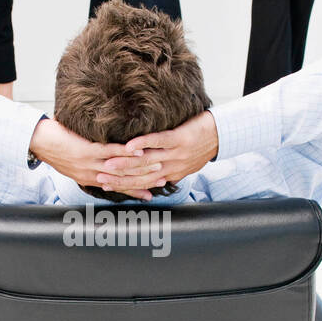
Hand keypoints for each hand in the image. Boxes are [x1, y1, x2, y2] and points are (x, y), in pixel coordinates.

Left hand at [30, 118, 164, 200]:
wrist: (37, 142)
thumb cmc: (56, 148)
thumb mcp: (74, 163)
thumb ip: (90, 164)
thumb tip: (103, 162)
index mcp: (89, 179)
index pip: (118, 187)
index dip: (136, 190)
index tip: (152, 192)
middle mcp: (92, 175)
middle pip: (123, 181)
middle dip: (144, 181)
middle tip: (163, 180)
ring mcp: (89, 163)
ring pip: (120, 168)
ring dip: (140, 167)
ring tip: (158, 165)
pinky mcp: (86, 151)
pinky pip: (110, 152)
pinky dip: (126, 151)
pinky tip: (140, 148)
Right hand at [94, 110, 219, 190]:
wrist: (223, 135)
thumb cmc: (202, 147)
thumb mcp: (186, 165)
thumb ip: (169, 171)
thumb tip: (155, 177)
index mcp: (171, 174)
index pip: (143, 183)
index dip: (123, 185)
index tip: (104, 184)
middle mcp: (172, 167)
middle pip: (141, 176)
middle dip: (118, 177)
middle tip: (98, 176)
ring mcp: (176, 154)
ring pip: (147, 162)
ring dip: (125, 163)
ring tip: (107, 163)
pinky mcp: (181, 139)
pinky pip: (159, 142)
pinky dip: (143, 144)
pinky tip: (129, 146)